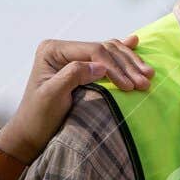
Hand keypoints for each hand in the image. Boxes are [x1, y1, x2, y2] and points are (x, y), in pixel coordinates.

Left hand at [0, 36, 152, 161]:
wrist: (31, 136)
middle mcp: (63, 49)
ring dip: (130, 62)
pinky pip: (106, 56)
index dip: (114, 66)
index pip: (92, 51)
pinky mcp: (81, 67)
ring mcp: (73, 56)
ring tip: (148, 75)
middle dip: (127, 65)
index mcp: (53, 50)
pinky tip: (135, 43)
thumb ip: (73, 75)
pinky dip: (122, 55)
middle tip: (146, 81)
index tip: (130, 86)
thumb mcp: (52, 96)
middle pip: (104, 50)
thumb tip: (101, 66)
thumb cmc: (38, 118)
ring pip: (109, 52)